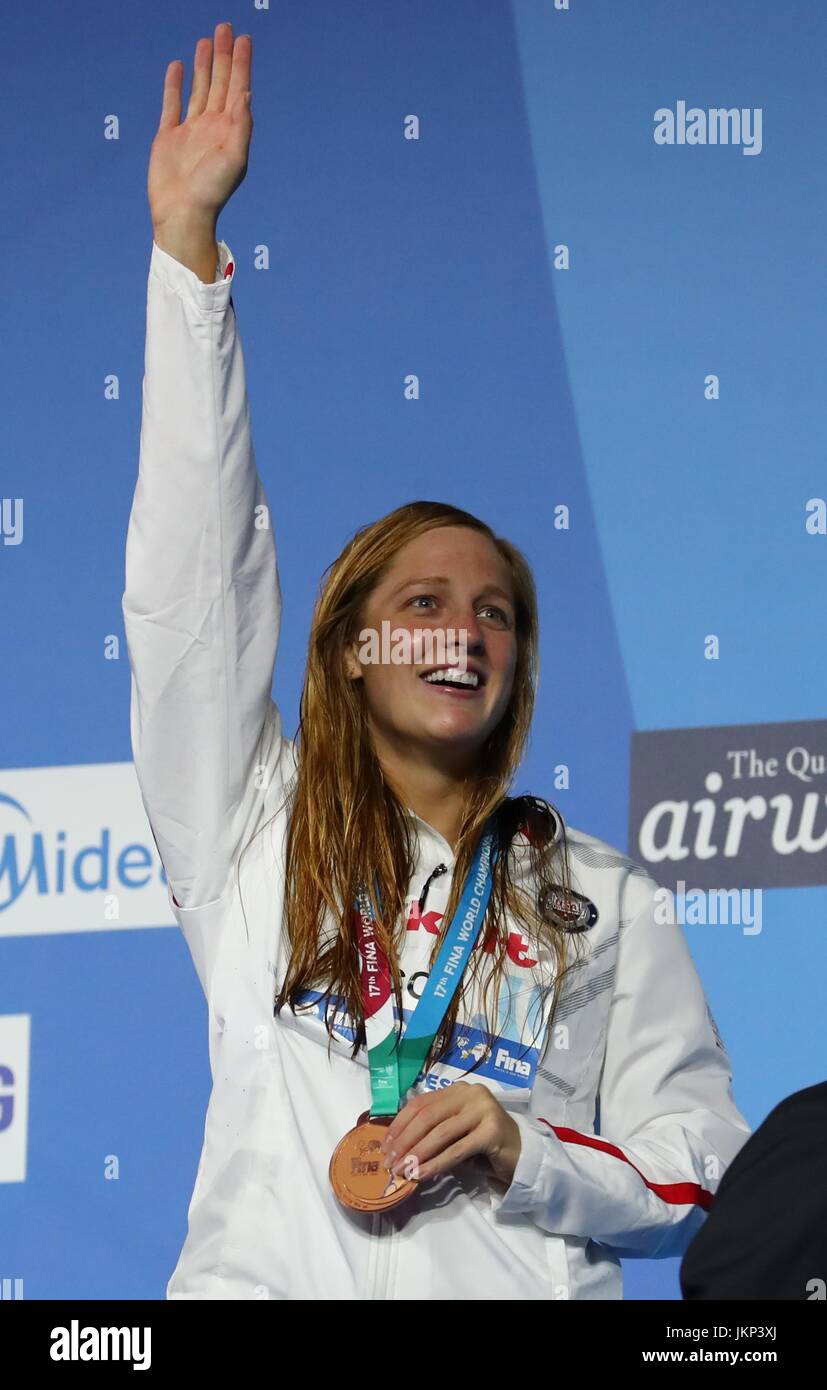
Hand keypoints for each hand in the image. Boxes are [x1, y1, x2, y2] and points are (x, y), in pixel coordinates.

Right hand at [148, 21, 252, 238]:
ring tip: (207, 40)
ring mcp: (190, 130)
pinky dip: (175, 85)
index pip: (238, 88)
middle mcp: (212, 127)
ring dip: (204, 65)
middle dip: (224, 55)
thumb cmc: (212, 192)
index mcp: (230, 130)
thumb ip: (241, 126)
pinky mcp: (168, 136)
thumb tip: (246, 93)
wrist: (182, 213)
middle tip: (225, 27)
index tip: (244, 39)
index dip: (242, 63)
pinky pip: (172, 104)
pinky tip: (178, 68)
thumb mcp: (235, 159)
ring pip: (199, 89)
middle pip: (220, 82)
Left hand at [379, 1081, 521, 1185]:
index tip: (385, 1145)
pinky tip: (423, 1175)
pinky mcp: (492, 1130)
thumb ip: (431, 1134)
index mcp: (457, 1090)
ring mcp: (483, 1109)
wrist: (521, 1155)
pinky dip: (437, 1163)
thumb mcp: (453, 1134)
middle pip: (428, 1116)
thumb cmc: (483, 1146)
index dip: (399, 1124)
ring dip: (417, 1154)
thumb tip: (398, 1149)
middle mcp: (471, 1093)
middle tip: (390, 1162)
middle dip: (405, 1140)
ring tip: (403, 1171)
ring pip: (441, 1132)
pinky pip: (457, 1149)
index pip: (421, 1103)